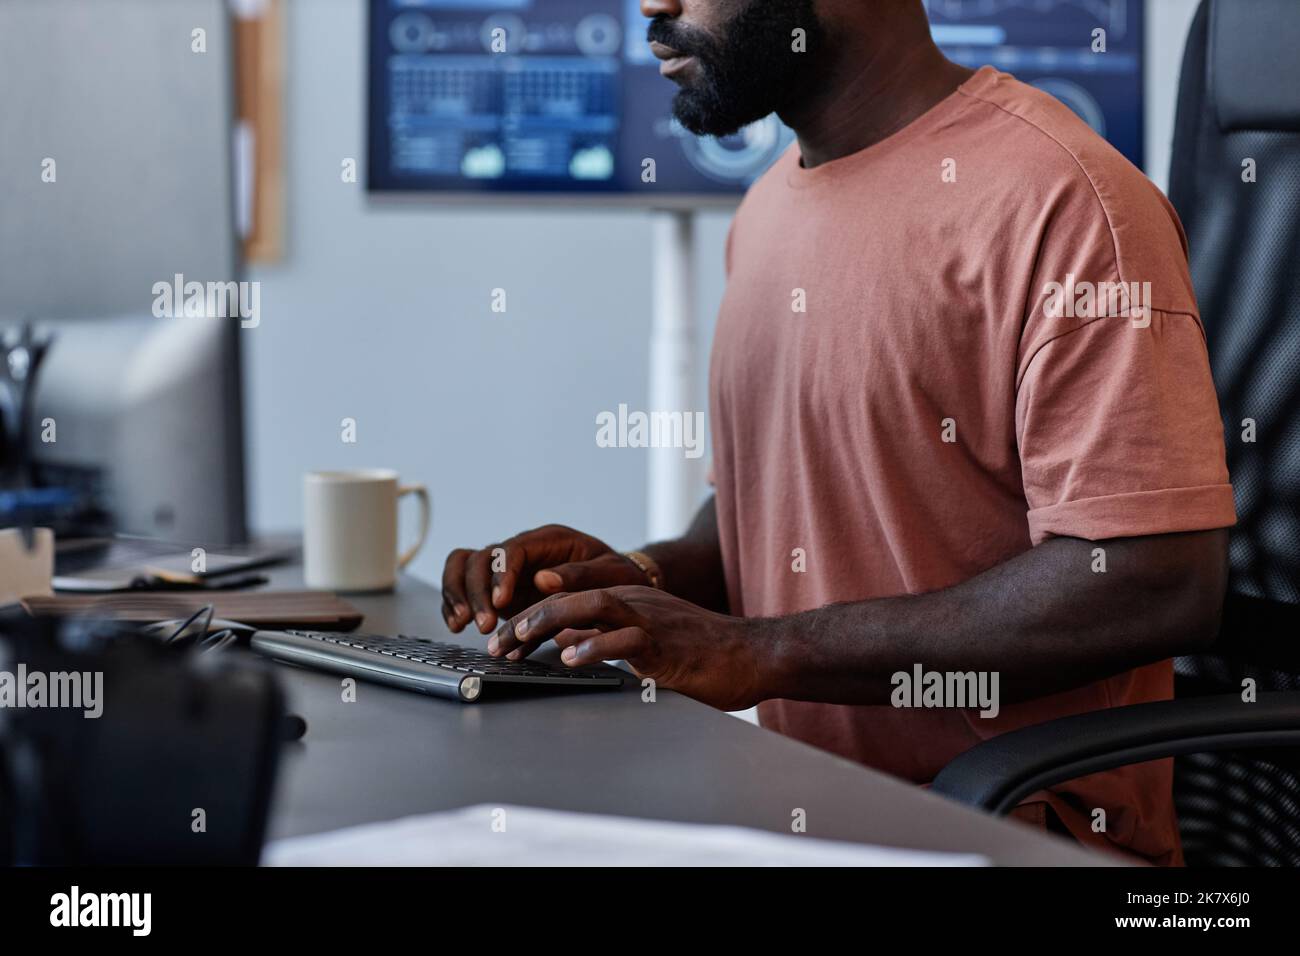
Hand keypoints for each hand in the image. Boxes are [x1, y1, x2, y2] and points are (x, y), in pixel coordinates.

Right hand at [441, 524, 649, 633]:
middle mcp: (523, 552)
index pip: (511, 550)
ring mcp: (508, 571)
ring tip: (461, 624)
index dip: (501, 574)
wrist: (618, 585)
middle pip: (479, 558)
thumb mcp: (611, 572)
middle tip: (483, 623)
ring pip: (464, 568)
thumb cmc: (618, 574)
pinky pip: (468, 590)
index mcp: (548, 540)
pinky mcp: (501, 591)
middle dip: (474, 591)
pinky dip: (457, 605)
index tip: (502, 602)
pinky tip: (459, 626)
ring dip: (457, 594)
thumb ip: (579, 575)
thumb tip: (543, 580)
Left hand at [487, 586, 769, 711]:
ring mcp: (651, 619)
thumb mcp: (647, 644)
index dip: (533, 615)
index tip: (503, 638)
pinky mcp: (666, 643)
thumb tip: (565, 646)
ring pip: (592, 606)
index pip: (570, 599)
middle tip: (498, 644)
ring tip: (518, 641)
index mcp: (628, 601)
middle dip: (529, 618)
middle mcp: (635, 602)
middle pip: (571, 597)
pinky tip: (569, 658)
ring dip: (550, 622)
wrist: (754, 655)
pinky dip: (595, 646)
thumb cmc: (704, 653)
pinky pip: (625, 639)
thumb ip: (607, 640)